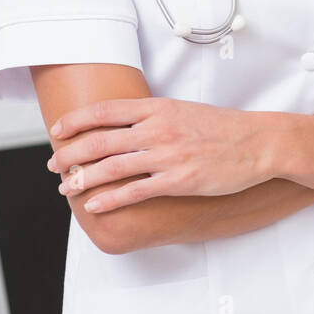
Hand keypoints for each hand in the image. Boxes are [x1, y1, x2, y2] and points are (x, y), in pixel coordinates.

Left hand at [46, 96, 281, 211]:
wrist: (259, 143)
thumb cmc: (223, 127)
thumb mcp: (184, 111)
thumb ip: (153, 116)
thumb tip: (123, 126)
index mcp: (159, 108)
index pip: (105, 111)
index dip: (76, 120)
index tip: (58, 130)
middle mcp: (158, 129)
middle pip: (100, 141)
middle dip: (70, 154)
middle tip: (54, 163)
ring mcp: (167, 156)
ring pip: (111, 168)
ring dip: (82, 179)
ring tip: (67, 188)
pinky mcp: (178, 181)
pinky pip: (134, 192)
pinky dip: (109, 200)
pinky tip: (94, 205)